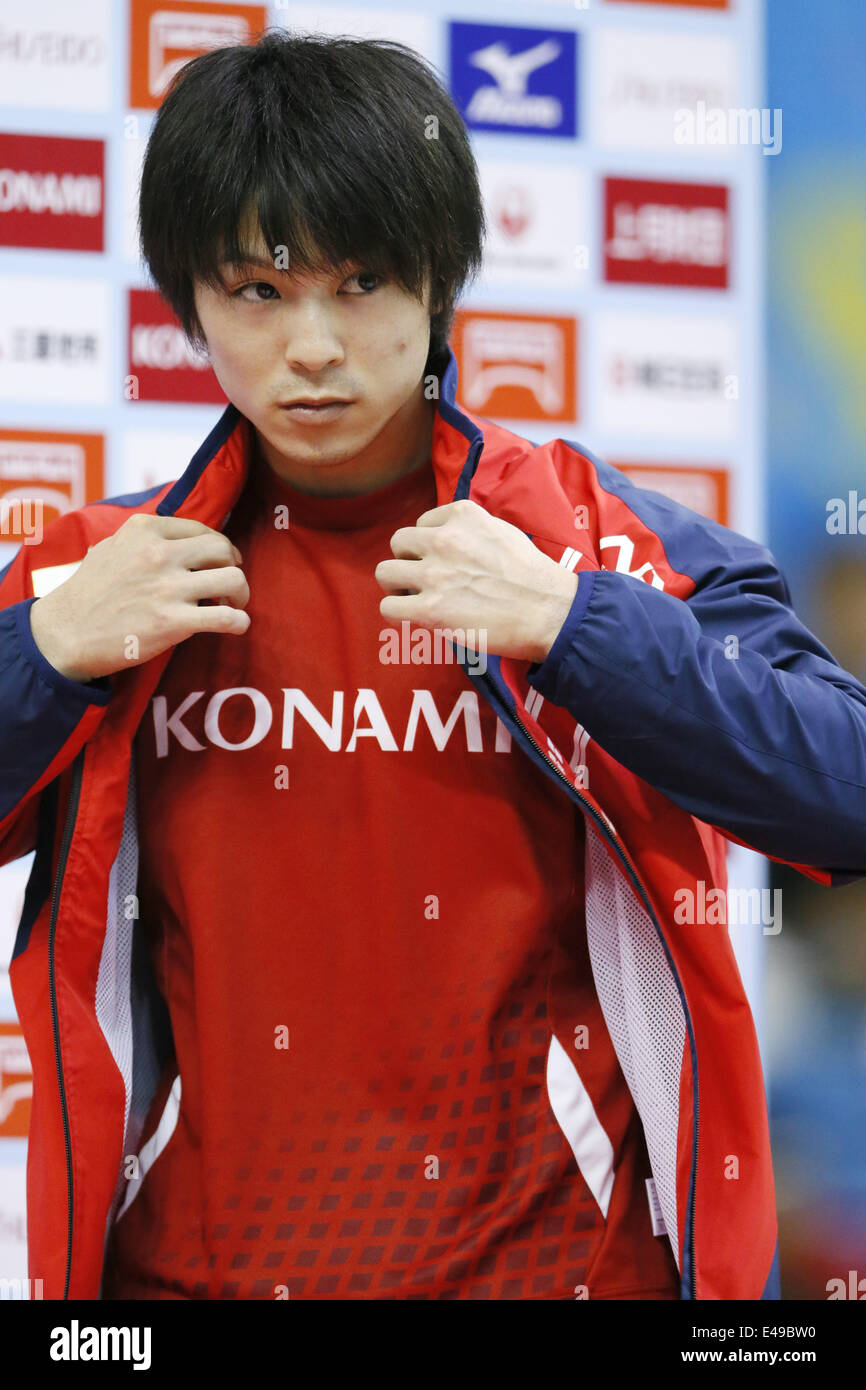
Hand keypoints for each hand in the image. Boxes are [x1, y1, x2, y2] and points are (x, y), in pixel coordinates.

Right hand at [29, 513, 249, 682]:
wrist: (64, 633)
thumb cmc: (87, 593)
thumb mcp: (110, 548)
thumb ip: (143, 540)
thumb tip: (176, 541)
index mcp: (145, 530)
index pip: (202, 530)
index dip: (220, 548)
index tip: (223, 561)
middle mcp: (159, 553)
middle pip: (223, 550)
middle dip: (233, 567)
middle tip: (230, 586)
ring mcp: (168, 588)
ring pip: (234, 579)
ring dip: (241, 595)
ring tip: (234, 606)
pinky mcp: (173, 622)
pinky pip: (227, 618)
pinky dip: (239, 623)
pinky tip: (236, 626)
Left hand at [374, 499, 577, 663]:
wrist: (549, 611)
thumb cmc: (532, 576)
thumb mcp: (502, 531)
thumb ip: (471, 530)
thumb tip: (450, 540)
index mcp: (462, 515)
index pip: (423, 524)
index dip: (429, 547)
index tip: (444, 563)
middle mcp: (443, 540)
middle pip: (398, 543)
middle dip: (408, 561)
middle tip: (425, 581)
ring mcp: (434, 574)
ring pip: (384, 573)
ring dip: (397, 587)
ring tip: (416, 599)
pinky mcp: (430, 609)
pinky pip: (388, 608)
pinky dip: (397, 615)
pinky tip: (415, 620)